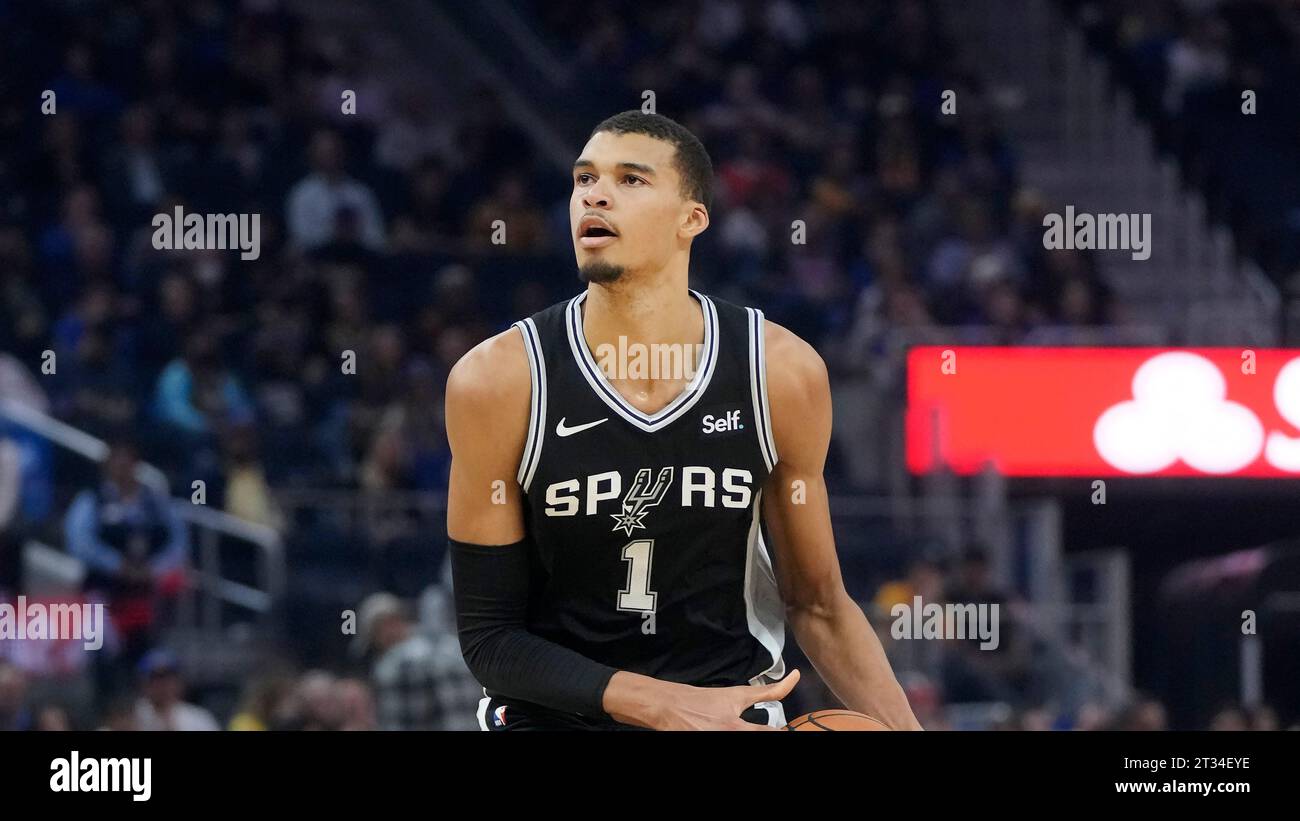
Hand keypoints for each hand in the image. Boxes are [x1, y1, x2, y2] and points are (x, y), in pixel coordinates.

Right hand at [606, 669, 800, 730]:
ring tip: (739, 727)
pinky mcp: (701, 744)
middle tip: (766, 728)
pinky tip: (723, 730)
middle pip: (758, 740)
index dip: (788, 733)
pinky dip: (732, 737)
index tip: (797, 731)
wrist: (668, 706)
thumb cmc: (704, 699)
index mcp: (737, 728)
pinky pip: (722, 747)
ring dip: (748, 737)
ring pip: (740, 742)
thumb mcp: (736, 694)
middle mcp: (728, 736)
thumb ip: (769, 691)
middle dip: (767, 734)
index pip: (770, 735)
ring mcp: (713, 741)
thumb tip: (795, 677)